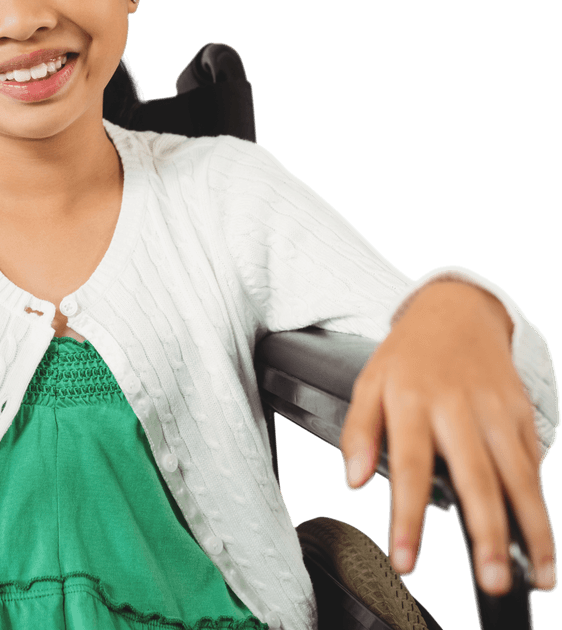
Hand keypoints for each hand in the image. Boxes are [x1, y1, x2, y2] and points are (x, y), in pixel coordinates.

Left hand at [340, 281, 556, 594]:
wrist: (456, 311)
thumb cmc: (408, 355)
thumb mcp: (368, 382)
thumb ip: (358, 431)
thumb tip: (352, 480)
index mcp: (411, 401)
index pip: (408, 468)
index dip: (407, 519)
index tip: (406, 562)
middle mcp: (457, 408)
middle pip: (475, 478)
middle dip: (485, 534)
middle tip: (490, 581)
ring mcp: (495, 412)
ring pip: (518, 478)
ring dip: (530, 531)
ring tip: (534, 577)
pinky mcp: (522, 415)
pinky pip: (533, 467)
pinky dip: (540, 506)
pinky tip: (541, 543)